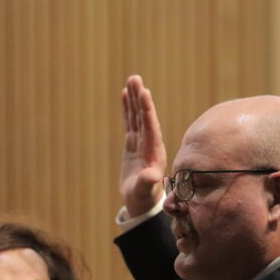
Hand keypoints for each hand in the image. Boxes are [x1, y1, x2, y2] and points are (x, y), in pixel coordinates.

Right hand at [119, 74, 167, 215]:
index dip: (147, 110)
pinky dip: (128, 109)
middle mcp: (149, 142)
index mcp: (154, 150)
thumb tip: (152, 176)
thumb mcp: (145, 190)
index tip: (144, 93)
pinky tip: (125, 95)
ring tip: (131, 80)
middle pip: (144, 116)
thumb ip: (148, 182)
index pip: (150, 126)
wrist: (142, 201)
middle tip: (135, 79)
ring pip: (137, 116)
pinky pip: (131, 122)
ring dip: (134, 99)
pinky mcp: (133, 143)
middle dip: (140, 98)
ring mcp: (141, 141)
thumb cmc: (143, 196)